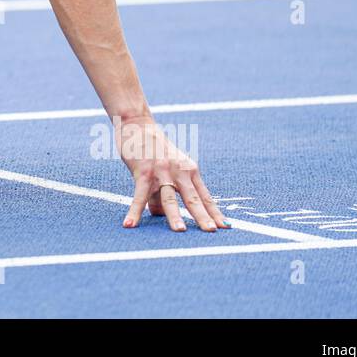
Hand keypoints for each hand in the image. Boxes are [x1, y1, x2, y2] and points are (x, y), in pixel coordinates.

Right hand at [116, 116, 227, 231]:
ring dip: (174, 215)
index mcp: (189, 171)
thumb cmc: (153, 150)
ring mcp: (161, 171)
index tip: (226, 227)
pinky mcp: (143, 172)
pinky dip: (134, 211)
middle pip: (192, 198)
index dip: (214, 212)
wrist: (138, 125)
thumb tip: (162, 216)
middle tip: (211, 232)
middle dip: (202, 216)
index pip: (205, 196)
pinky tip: (130, 224)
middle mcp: (179, 171)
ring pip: (169, 198)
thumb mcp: (166, 170)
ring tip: (180, 231)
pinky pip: (139, 195)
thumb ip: (164, 194)